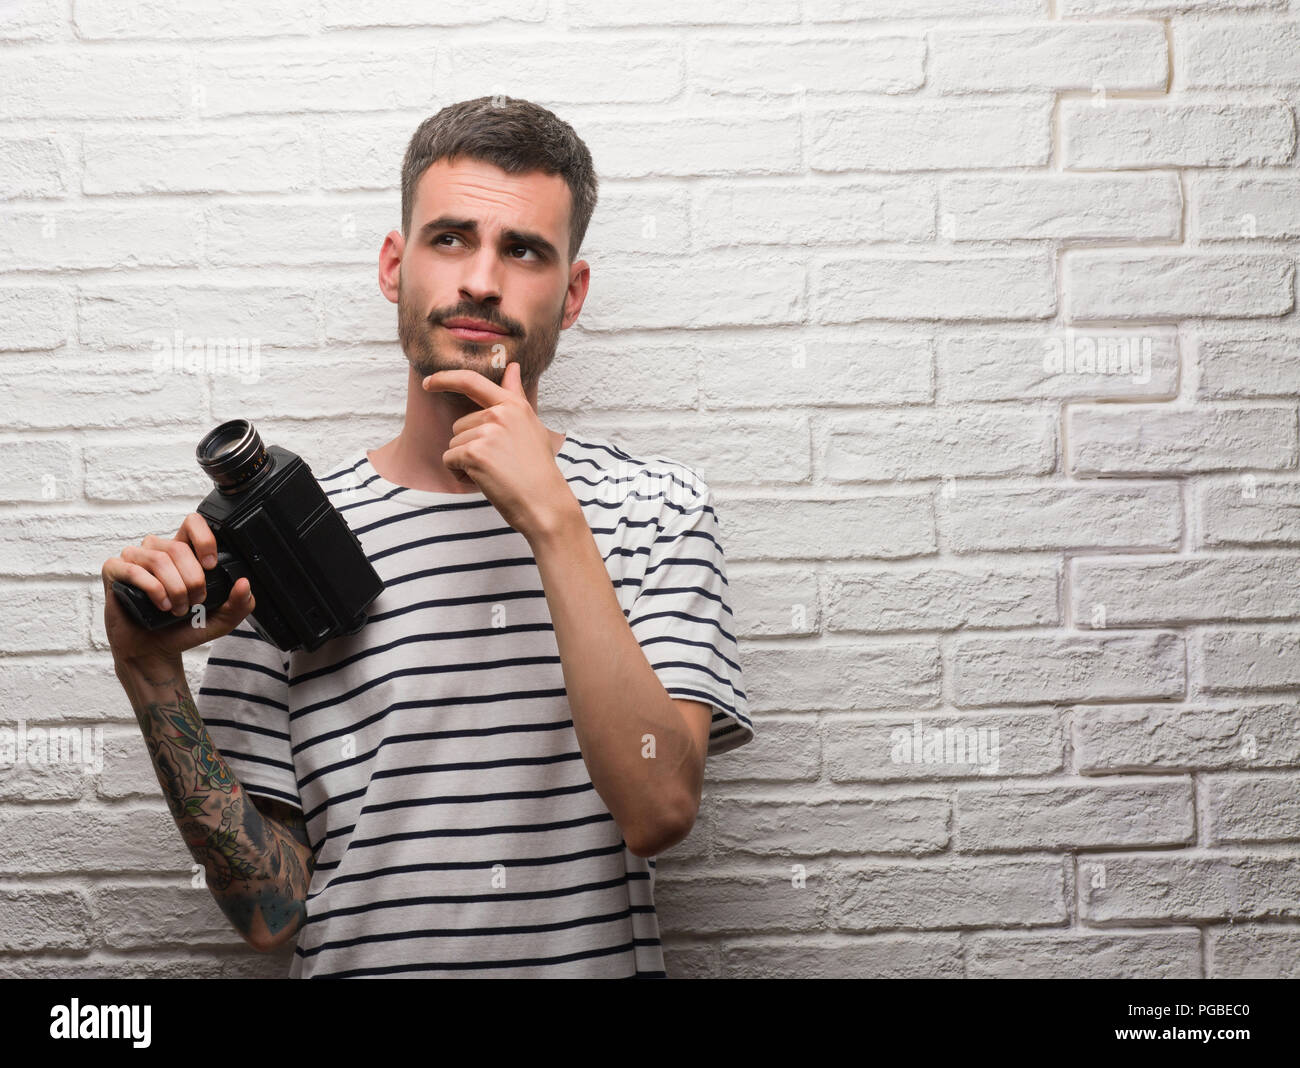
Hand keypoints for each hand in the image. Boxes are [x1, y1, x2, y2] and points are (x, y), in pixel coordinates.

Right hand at [102, 512, 256, 668]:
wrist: (155, 650)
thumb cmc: (183, 628)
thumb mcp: (223, 618)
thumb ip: (240, 603)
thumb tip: (244, 583)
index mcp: (183, 550)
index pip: (193, 522)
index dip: (205, 540)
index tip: (211, 566)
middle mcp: (158, 549)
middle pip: (178, 549)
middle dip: (192, 581)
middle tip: (194, 603)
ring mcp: (134, 558)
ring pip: (159, 560)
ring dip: (174, 589)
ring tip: (177, 609)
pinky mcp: (114, 571)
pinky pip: (134, 570)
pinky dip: (153, 590)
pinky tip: (161, 605)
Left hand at [422, 360, 576, 539]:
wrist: (545, 503)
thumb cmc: (538, 470)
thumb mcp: (531, 426)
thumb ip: (515, 396)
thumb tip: (512, 366)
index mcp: (513, 405)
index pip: (472, 381)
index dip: (446, 378)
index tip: (428, 383)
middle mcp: (500, 414)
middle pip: (459, 426)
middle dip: (469, 447)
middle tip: (498, 463)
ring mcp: (487, 432)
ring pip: (453, 444)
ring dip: (465, 463)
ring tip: (494, 473)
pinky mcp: (474, 453)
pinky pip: (450, 460)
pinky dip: (460, 475)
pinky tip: (485, 481)